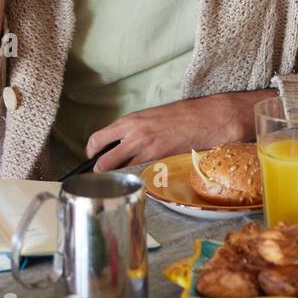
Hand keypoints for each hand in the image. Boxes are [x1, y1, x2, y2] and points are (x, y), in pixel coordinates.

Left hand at [86, 90, 272, 171]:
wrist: (206, 117)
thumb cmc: (179, 117)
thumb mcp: (149, 118)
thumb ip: (132, 131)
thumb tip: (117, 146)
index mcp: (129, 121)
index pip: (97, 139)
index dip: (91, 153)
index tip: (93, 159)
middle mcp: (133, 133)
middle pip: (101, 159)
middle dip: (98, 170)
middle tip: (102, 176)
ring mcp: (145, 148)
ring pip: (117, 169)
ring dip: (115, 177)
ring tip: (119, 181)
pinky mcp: (159, 159)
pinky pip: (138, 173)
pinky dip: (134, 178)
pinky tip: (139, 179)